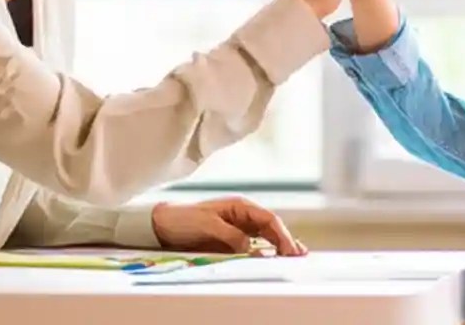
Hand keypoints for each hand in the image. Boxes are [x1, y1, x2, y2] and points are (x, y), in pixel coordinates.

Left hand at [151, 197, 307, 256]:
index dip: (282, 234)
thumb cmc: (185, 219)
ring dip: (281, 245)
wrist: (164, 224)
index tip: (289, 249)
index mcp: (240, 206)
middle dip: (287, 240)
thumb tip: (251, 246)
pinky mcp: (233, 239)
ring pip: (267, 236)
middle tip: (299, 256)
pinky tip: (275, 258)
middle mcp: (243, 215)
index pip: (268, 219)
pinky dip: (267, 251)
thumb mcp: (208, 225)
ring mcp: (239, 227)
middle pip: (272, 227)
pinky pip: (255, 245)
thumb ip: (230, 235)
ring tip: (297, 256)